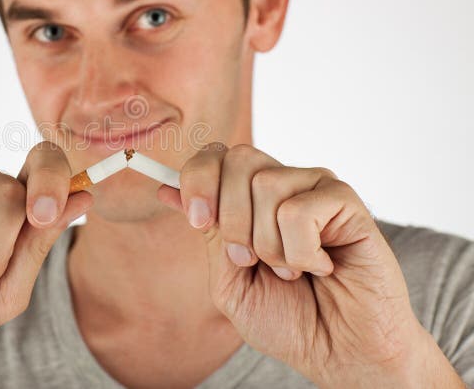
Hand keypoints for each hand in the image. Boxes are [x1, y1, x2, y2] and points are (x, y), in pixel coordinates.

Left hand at [157, 142, 436, 386]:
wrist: (340, 354)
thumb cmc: (289, 321)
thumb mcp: (229, 281)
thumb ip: (207, 234)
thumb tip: (166, 190)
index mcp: (249, 200)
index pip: (213, 157)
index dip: (197, 180)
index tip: (197, 220)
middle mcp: (281, 185)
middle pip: (237, 160)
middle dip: (231, 219)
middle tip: (250, 260)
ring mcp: (314, 188)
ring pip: (265, 183)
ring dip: (268, 244)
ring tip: (292, 271)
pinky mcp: (345, 201)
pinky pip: (298, 209)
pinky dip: (301, 252)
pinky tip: (323, 268)